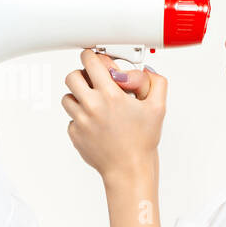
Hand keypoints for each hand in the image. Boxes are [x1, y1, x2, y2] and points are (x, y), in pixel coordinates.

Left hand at [62, 50, 167, 181]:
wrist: (129, 169)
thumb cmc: (142, 141)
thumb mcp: (158, 108)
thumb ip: (156, 82)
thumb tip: (146, 70)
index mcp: (110, 95)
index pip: (90, 62)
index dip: (92, 57)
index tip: (94, 59)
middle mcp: (91, 106)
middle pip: (72, 76)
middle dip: (82, 75)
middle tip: (92, 80)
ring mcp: (80, 121)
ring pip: (67, 97)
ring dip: (78, 96)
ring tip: (94, 102)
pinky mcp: (75, 134)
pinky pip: (71, 118)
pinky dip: (80, 117)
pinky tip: (95, 122)